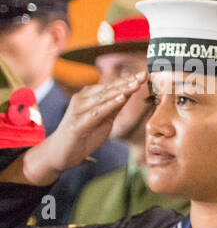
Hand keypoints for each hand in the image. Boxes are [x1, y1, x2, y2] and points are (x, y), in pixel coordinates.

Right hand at [18, 73, 142, 185]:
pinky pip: (96, 113)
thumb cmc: (84, 135)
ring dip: (120, 90)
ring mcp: (78, 111)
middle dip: (127, 82)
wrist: (60, 153)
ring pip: (103, 98)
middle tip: (143, 75)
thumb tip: (130, 94)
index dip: (128, 80)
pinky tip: (120, 99)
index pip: (111, 86)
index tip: (144, 74)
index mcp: (88, 97)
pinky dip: (109, 105)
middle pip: (108, 89)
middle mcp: (82, 100)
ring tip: (135, 84)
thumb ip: (114, 107)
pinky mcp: (78, 124)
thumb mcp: (104, 120)